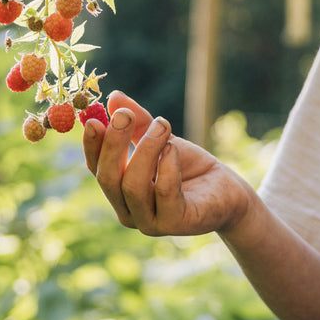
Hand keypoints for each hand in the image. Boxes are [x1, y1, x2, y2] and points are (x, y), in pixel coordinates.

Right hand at [82, 91, 251, 236]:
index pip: (96, 169)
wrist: (227, 190)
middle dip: (114, 144)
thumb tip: (115, 96)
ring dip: (146, 149)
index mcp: (119, 192)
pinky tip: (173, 148)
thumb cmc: (189, 167)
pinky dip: (167, 166)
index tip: (94, 119)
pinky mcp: (176, 223)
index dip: (92, 145)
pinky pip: (165, 193)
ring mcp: (150, 222)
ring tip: (163, 125)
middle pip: (108, 179)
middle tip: (125, 115)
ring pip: (133, 186)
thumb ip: (137, 122)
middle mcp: (128, 211)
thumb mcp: (161, 140)